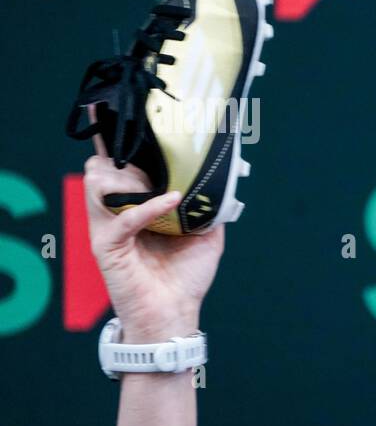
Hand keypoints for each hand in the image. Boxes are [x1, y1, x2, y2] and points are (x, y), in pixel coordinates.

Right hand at [82, 105, 224, 339]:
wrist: (176, 312)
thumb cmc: (185, 276)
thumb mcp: (207, 233)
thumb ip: (209, 205)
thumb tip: (227, 177)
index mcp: (135, 203)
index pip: (120, 163)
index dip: (120, 138)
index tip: (132, 113)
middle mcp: (116, 210)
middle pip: (101, 164)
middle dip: (122, 152)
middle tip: (152, 152)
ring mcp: (108, 227)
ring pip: (98, 183)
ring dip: (129, 177)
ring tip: (158, 183)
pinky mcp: (106, 246)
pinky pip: (121, 218)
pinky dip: (147, 206)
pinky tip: (171, 201)